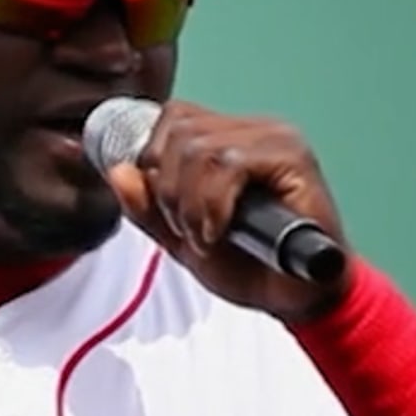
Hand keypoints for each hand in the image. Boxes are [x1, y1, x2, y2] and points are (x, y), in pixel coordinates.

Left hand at [102, 99, 350, 321]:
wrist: (297, 297)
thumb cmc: (252, 265)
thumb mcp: (182, 238)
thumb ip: (148, 208)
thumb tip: (118, 172)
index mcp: (229, 138)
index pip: (173, 118)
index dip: (153, 161)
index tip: (167, 211)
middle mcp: (254, 130)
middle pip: (179, 131)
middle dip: (167, 190)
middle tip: (187, 231)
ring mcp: (275, 139)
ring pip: (199, 149)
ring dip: (188, 204)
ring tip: (205, 237)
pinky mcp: (293, 158)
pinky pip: (230, 164)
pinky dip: (212, 206)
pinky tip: (219, 234)